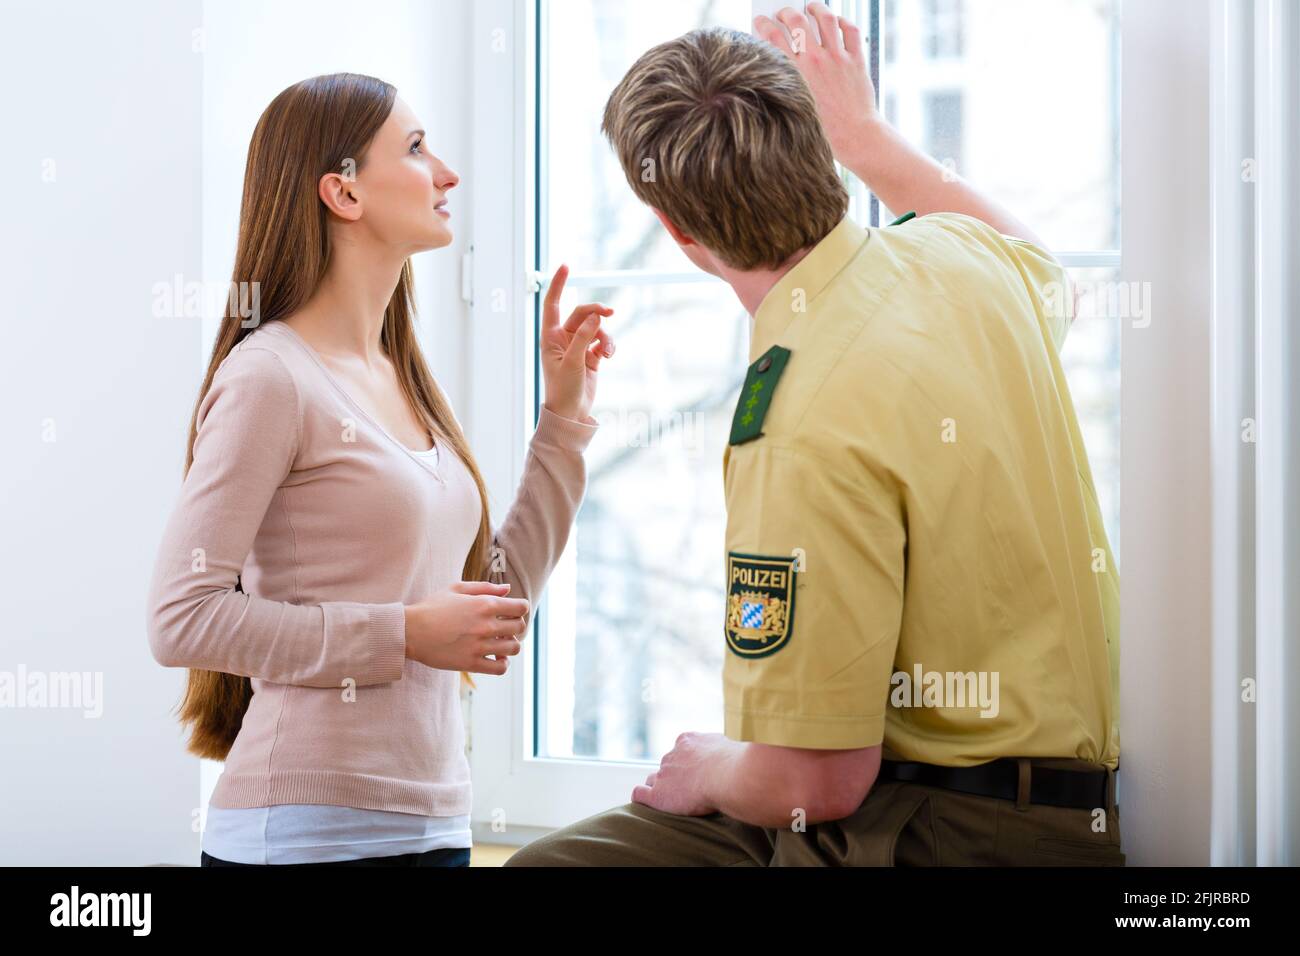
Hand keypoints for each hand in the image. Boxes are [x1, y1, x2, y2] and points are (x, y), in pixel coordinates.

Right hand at [403, 581, 529, 675]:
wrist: (409, 631)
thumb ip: (485, 587)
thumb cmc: (432, 607)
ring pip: (514, 648)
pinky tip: (495, 658)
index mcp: (484, 604)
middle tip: (505, 628)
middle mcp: (485, 625)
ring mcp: (479, 645)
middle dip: (516, 626)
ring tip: (500, 643)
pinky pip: (500, 668)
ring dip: (510, 645)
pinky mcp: (470, 663)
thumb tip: (508, 589)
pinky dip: (503, 664)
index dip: (521, 609)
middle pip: (519, 628)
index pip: (521, 607)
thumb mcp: (456, 589)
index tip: (513, 612)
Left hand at [539, 263, 614, 422]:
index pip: (553, 304)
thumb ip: (583, 337)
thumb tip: (595, 317)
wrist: (571, 413)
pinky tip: (609, 356)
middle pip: (581, 313)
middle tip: (610, 313)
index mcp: (551, 337)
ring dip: (606, 336)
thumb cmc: (564, 389)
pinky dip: (608, 346)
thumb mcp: (573, 362)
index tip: (566, 266)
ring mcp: (578, 347)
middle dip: (596, 312)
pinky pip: (602, 342)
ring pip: (595, 328)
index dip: (558, 284)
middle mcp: (564, 338)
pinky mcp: (591, 356)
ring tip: (609, 352)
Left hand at [631, 731, 733, 815]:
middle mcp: (672, 755)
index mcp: (688, 741)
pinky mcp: (658, 794)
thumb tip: (726, 755)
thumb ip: (719, 749)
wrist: (728, 775)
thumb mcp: (727, 747)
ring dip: (660, 788)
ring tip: (672, 800)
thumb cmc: (735, 763)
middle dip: (674, 777)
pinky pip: (639, 794)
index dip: (686, 765)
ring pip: (652, 780)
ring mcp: (663, 773)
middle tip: (689, 791)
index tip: (696, 774)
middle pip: (666, 766)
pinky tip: (648, 804)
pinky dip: (642, 797)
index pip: (679, 752)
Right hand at [754, 3, 878, 163]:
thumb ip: (786, 83)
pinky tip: (837, 21)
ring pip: (826, 19)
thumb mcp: (794, 106)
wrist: (854, 137)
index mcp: (795, 74)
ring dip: (816, 8)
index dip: (763, 24)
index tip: (760, 20)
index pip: (772, 37)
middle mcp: (816, 60)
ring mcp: (838, 58)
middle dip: (787, 12)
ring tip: (811, 7)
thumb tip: (780, 63)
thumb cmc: (821, 130)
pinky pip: (850, 30)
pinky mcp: (856, 60)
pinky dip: (842, 21)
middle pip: (797, 21)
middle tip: (783, 13)